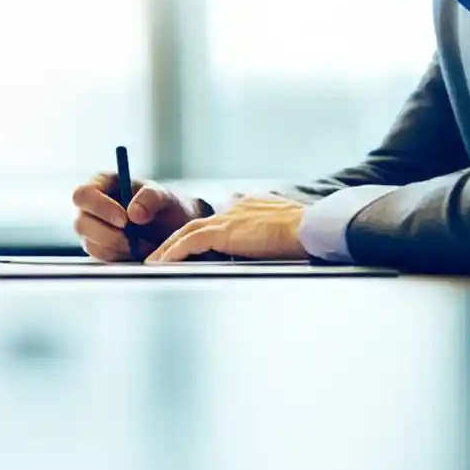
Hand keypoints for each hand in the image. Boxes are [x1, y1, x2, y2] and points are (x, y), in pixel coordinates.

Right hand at [71, 173, 201, 260]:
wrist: (172, 232)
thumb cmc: (165, 208)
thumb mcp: (165, 197)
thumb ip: (151, 198)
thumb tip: (133, 213)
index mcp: (101, 184)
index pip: (83, 194)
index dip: (99, 207)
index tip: (124, 219)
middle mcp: (90, 207)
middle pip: (80, 223)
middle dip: (108, 234)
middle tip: (132, 238)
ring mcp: (91, 230)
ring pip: (90, 243)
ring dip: (118, 247)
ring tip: (141, 243)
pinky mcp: (98, 249)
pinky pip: (101, 258)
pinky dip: (120, 257)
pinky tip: (136, 251)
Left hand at [145, 196, 307, 262]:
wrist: (315, 227)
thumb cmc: (312, 234)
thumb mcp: (292, 232)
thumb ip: (276, 237)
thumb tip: (277, 250)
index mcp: (254, 206)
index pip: (224, 218)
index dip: (207, 231)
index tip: (196, 242)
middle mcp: (238, 208)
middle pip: (198, 225)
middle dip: (178, 240)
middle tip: (162, 254)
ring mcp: (230, 218)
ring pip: (188, 233)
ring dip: (169, 248)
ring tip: (154, 262)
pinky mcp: (224, 231)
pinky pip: (190, 243)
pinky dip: (174, 253)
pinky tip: (163, 264)